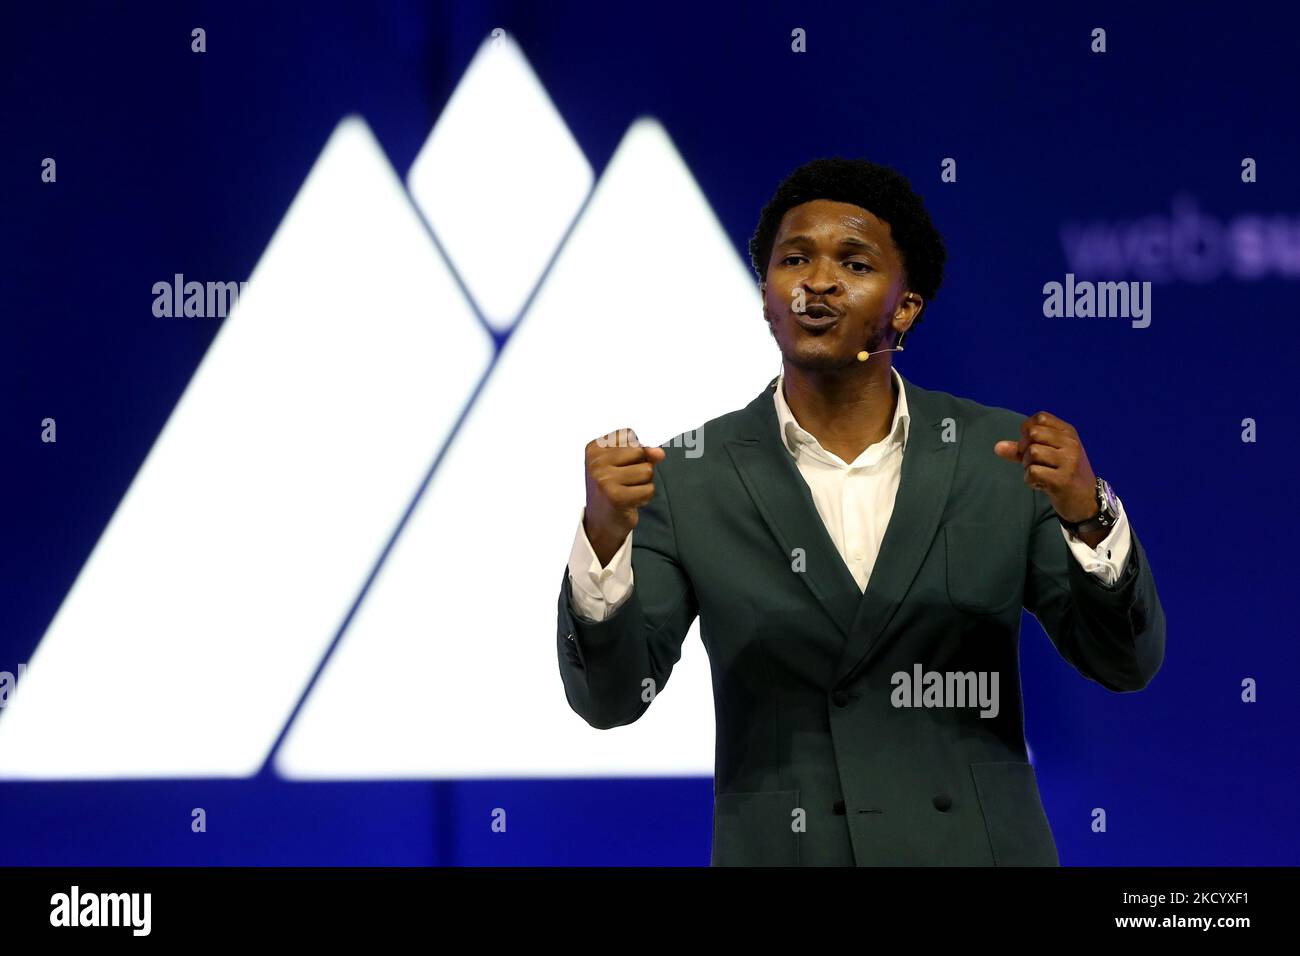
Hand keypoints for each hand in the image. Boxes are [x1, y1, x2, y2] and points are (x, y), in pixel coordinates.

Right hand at [584, 428, 665, 565]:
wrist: (601, 523)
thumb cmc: (614, 487)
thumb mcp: (625, 464)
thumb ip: (643, 451)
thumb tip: (659, 453)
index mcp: (593, 448)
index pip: (629, 434)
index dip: (633, 451)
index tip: (619, 466)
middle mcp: (595, 462)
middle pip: (640, 451)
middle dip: (640, 467)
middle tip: (624, 482)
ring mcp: (604, 479)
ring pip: (647, 470)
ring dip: (644, 483)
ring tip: (628, 491)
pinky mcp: (615, 497)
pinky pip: (649, 489)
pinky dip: (645, 497)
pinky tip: (630, 502)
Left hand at [993, 412, 1098, 523]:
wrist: (1085, 501)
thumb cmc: (1062, 473)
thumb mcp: (1046, 456)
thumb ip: (1021, 449)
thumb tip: (997, 447)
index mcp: (1068, 433)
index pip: (1040, 417)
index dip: (1026, 430)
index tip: (1030, 445)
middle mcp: (1071, 443)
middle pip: (1033, 433)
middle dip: (1024, 448)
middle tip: (1032, 462)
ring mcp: (1069, 461)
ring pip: (1032, 452)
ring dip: (1027, 465)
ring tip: (1039, 473)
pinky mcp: (1063, 480)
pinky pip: (1032, 472)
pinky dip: (1030, 480)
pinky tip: (1042, 485)